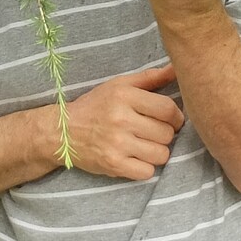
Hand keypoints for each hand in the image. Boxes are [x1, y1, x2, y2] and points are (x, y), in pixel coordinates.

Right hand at [67, 65, 183, 179]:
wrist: (63, 131)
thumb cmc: (96, 105)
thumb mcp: (120, 84)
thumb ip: (150, 78)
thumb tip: (176, 68)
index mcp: (125, 96)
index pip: (168, 109)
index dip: (176, 116)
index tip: (172, 119)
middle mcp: (121, 119)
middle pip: (167, 133)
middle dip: (165, 133)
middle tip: (154, 131)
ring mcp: (117, 144)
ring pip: (161, 154)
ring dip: (158, 151)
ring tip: (146, 144)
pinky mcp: (114, 165)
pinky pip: (147, 172)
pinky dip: (145, 167)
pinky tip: (136, 157)